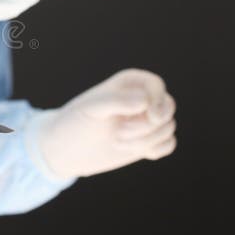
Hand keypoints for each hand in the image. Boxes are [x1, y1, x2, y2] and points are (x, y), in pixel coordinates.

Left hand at [33, 69, 176, 178]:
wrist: (66, 150)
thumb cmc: (74, 123)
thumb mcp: (91, 109)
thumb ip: (116, 101)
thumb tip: (145, 101)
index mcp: (128, 83)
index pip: (156, 85)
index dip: (156, 102)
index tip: (147, 115)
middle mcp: (140, 99)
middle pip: (168, 107)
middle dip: (148, 125)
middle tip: (119, 132)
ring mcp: (145, 121)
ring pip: (168, 128)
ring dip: (145, 140)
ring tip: (116, 141)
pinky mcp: (147, 140)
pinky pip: (168, 144)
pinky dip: (155, 150)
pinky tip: (134, 151)